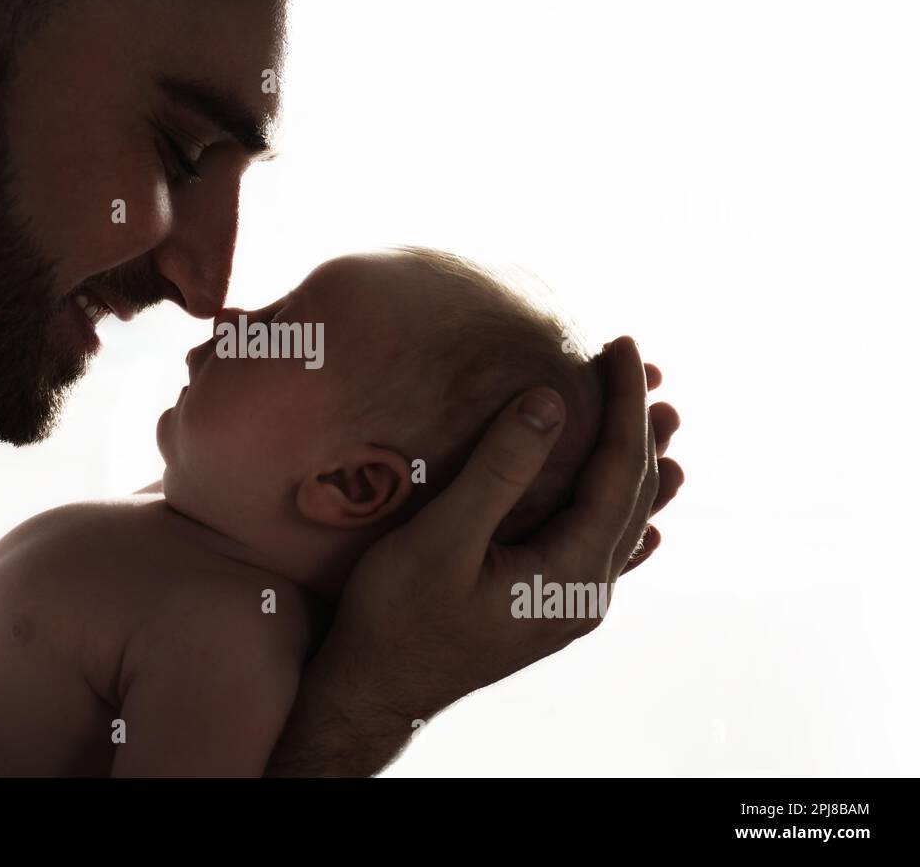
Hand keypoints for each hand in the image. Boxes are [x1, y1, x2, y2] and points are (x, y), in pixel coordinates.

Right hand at [266, 336, 681, 774]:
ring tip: (663, 423)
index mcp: (571, 573)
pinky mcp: (547, 609)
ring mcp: (570, 606)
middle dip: (638, 425)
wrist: (375, 693)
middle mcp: (586, 593)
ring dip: (639, 466)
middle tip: (636, 362)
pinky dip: (628, 521)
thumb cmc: (397, 617)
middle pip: (632, 494)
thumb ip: (500, 471)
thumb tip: (552, 400)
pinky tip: (649, 528)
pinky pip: (606, 554)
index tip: (624, 345)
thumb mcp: (442, 539)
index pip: (620, 472)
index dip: (626, 405)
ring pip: (623, 521)